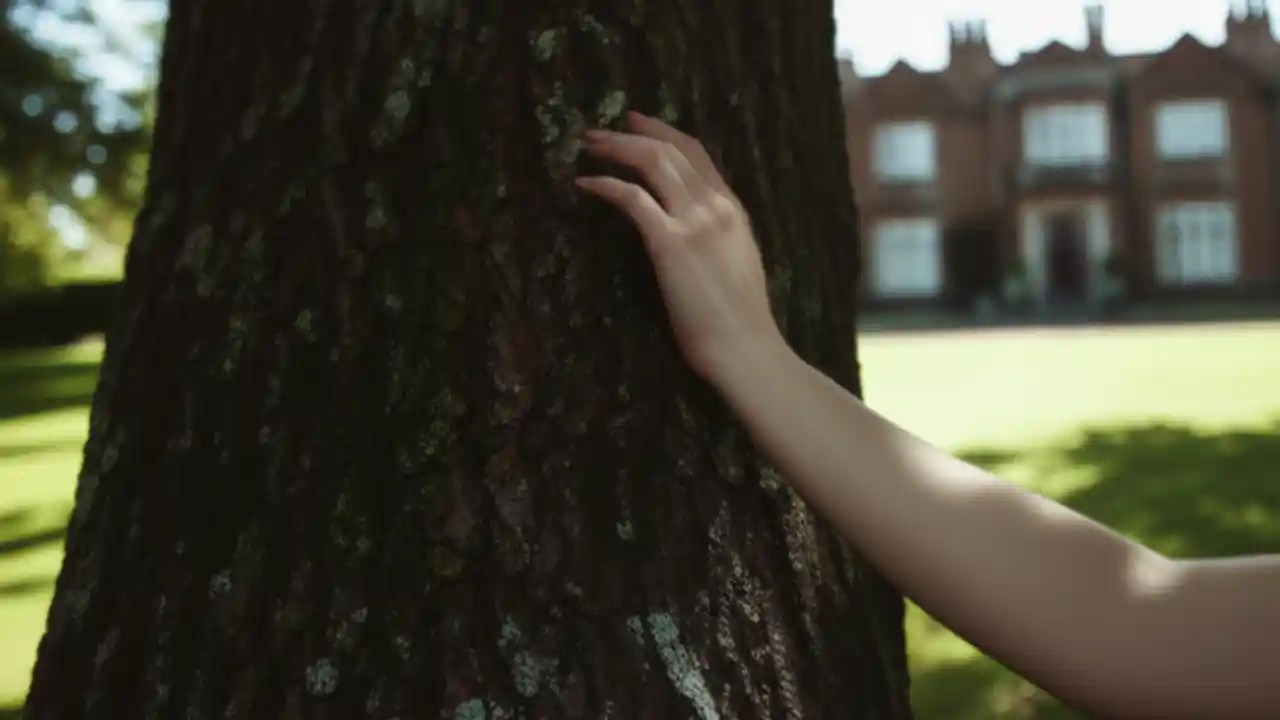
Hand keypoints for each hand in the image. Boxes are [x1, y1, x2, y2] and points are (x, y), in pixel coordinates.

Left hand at [575, 111, 785, 383]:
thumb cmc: (740, 320)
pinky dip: (606, 185)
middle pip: (672, 150)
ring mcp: (693, 220)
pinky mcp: (669, 242)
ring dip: (616, 148)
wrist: (745, 347)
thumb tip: (695, 230)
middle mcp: (715, 205)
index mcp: (734, 209)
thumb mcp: (737, 262)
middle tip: (600, 130)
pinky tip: (585, 184)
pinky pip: (632, 198)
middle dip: (633, 134)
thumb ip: (718, 237)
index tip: (638, 123)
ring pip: (652, 162)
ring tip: (589, 146)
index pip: (699, 155)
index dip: (665, 133)